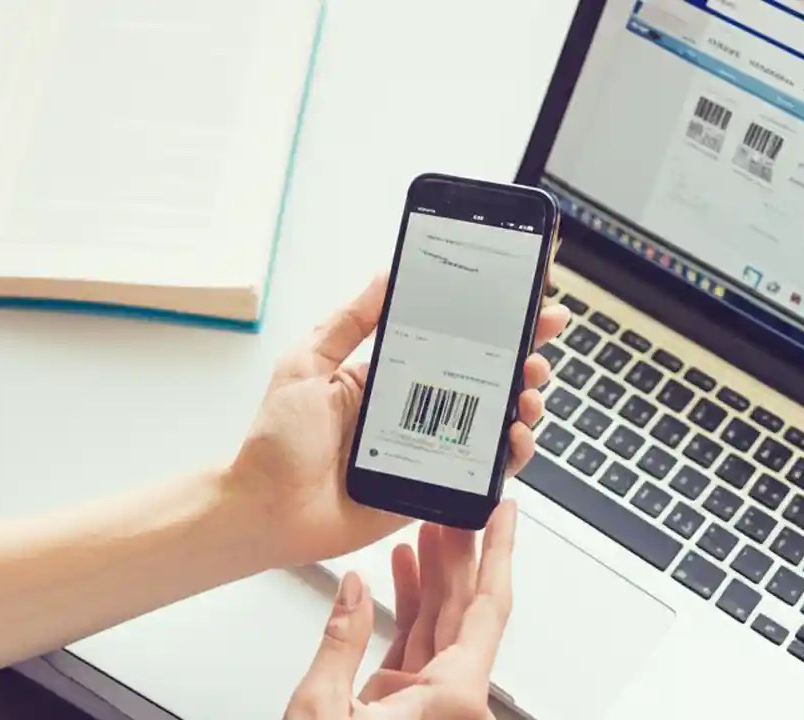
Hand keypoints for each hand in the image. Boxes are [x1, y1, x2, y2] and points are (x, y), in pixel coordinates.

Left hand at [231, 276, 566, 566]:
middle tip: (540, 346)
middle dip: (521, 360)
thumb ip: (349, 322)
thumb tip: (385, 275)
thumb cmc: (276, 442)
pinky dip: (508, 457)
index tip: (523, 304)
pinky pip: (479, 472)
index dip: (490, 325)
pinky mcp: (430, 489)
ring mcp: (425, 450)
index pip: (449, 343)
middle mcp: (412, 411)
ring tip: (529, 393)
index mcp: (387, 377)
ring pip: (491, 424)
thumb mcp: (307, 364)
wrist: (263, 510)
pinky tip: (516, 439)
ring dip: (522, 405)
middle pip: (483, 380)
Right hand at [285, 501, 517, 719]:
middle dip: (460, 553)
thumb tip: (353, 588)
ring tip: (427, 527)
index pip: (489, 609)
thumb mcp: (322, 708)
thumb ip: (340, 642)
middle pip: (466, 609)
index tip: (503, 514)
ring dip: (434, 574)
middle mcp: (451, 699)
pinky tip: (403, 567)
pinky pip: (417, 641)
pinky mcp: (406, 703)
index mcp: (453, 698)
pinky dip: (411, 604)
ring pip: (442, 623)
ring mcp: (430, 702)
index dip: (499, 553)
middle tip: (457, 507)